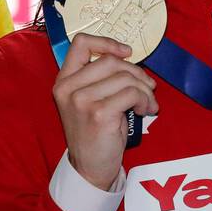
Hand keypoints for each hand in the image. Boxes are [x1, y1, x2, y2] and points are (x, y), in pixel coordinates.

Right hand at [51, 32, 158, 191]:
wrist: (89, 167)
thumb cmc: (94, 133)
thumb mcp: (89, 100)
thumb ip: (100, 78)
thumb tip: (131, 62)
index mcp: (64, 80)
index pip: (81, 43)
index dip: (107, 43)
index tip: (126, 52)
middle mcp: (68, 88)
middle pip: (110, 61)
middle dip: (136, 72)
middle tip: (148, 87)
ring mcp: (81, 100)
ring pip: (125, 77)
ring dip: (144, 89)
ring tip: (147, 103)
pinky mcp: (99, 113)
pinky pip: (131, 93)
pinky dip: (145, 100)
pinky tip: (145, 110)